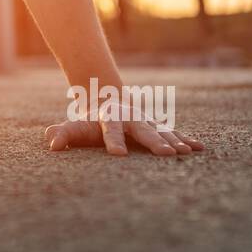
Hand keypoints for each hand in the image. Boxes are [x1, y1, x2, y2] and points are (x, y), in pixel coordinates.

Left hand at [45, 117, 205, 156]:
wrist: (107, 97)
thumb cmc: (89, 120)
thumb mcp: (75, 125)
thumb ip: (64, 133)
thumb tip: (51, 142)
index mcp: (109, 117)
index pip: (110, 129)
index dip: (113, 141)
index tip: (118, 155)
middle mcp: (131, 117)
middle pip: (143, 130)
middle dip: (154, 141)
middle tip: (165, 154)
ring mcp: (146, 121)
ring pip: (161, 131)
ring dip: (174, 142)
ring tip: (184, 153)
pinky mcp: (157, 127)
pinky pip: (173, 134)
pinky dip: (186, 140)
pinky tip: (199, 148)